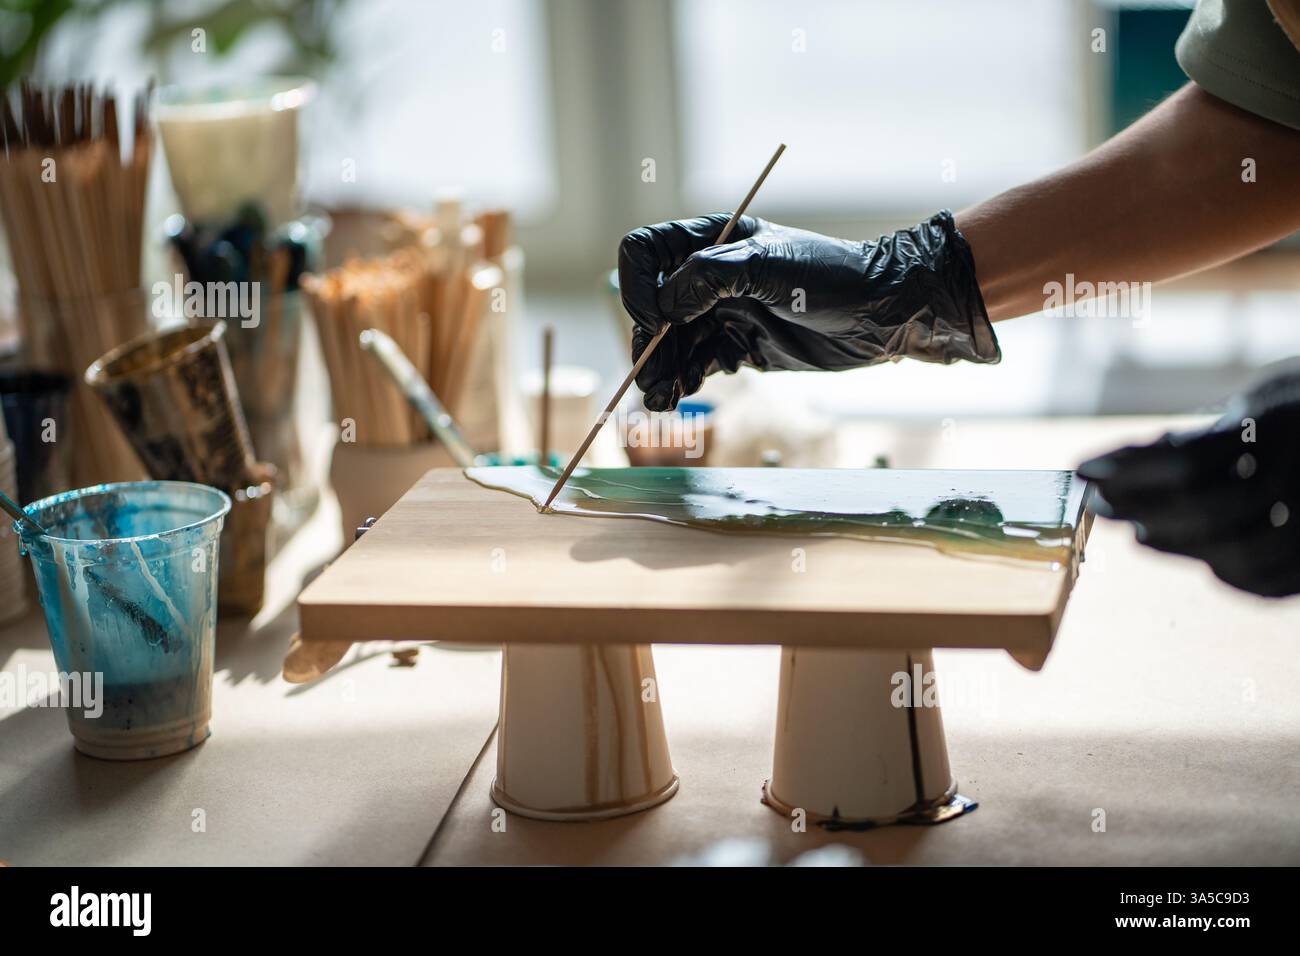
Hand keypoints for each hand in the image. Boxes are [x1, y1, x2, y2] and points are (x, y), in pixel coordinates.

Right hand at [617, 209, 999, 410]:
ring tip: (662, 399)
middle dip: (648, 344)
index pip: (646, 253)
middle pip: (652, 308)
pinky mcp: (737, 346)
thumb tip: (663, 307)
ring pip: (670, 343)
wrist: (881, 314)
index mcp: (711, 241)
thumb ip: (710, 277)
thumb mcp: (769, 266)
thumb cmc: (832, 276)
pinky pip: (694, 363)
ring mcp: (722, 312)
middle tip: (652, 380)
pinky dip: (681, 380)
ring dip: (661, 370)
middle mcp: (708, 276)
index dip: (638, 286)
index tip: (655, 321)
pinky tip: (676, 398)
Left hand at [1077, 372, 1299, 596]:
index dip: (1128, 470)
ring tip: (1140, 530)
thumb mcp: (1239, 416)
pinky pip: (1266, 582)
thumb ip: (1182, 447)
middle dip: (1142, 509)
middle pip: (1207, 511)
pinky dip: (1221, 570)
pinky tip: (1189, 547)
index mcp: (1280, 427)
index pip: (1188, 462)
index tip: (1083, 469)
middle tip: (1099, 502)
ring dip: (1177, 543)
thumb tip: (1105, 470)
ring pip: (1240, 555)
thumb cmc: (1280, 423)